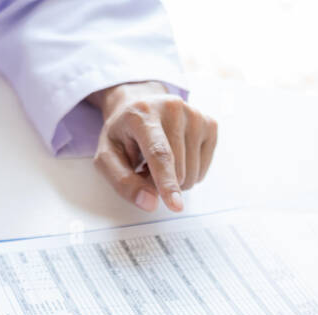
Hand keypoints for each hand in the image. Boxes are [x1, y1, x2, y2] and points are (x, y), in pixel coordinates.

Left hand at [89, 81, 217, 212]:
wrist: (140, 105)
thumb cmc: (123, 133)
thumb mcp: (107, 157)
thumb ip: (123, 182)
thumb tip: (150, 203)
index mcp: (142, 114)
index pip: (160, 153)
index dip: (167, 182)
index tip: (176, 205)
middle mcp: (173, 108)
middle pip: (178, 169)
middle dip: (161, 183)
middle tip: (145, 168)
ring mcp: (195, 115)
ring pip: (192, 173)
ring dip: (175, 179)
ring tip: (160, 160)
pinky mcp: (210, 125)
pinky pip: (202, 169)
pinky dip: (188, 172)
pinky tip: (177, 157)